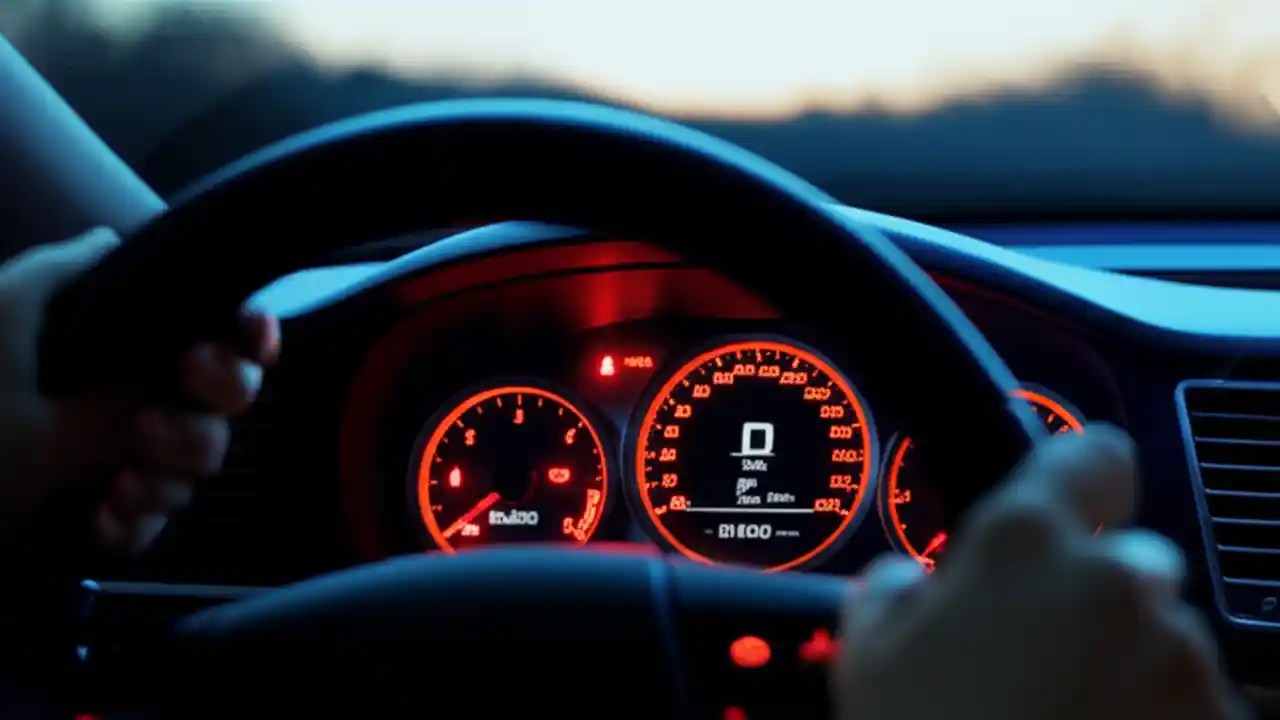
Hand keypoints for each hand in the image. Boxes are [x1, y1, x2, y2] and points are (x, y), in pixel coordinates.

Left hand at [0, 227, 278, 555]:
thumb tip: (111, 240)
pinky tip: (100, 519)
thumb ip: (60, 274)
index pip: (217, 334)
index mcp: (121, 350)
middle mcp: (135, 397)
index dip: (250, 336)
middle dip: (200, 421)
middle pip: (227, 408)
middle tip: (146, 426)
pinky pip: (151, 528)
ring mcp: (125, 461)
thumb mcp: (3, 321)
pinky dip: (132, 526)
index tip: (247, 335)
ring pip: (196, 472)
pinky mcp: (103, 518)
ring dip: (165, 480)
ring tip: (117, 485)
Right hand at [836, 425, 1244, 719]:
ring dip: (1126, 670)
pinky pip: (1193, 705)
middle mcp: (1123, 582)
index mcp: (1027, 543)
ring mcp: (1185, 661)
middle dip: (1089, 602)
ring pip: (1162, 642)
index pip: (1089, 453)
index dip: (1077, 475)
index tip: (1070, 499)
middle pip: (1125, 563)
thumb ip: (893, 591)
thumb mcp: (867, 661)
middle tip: (1034, 665)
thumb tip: (911, 582)